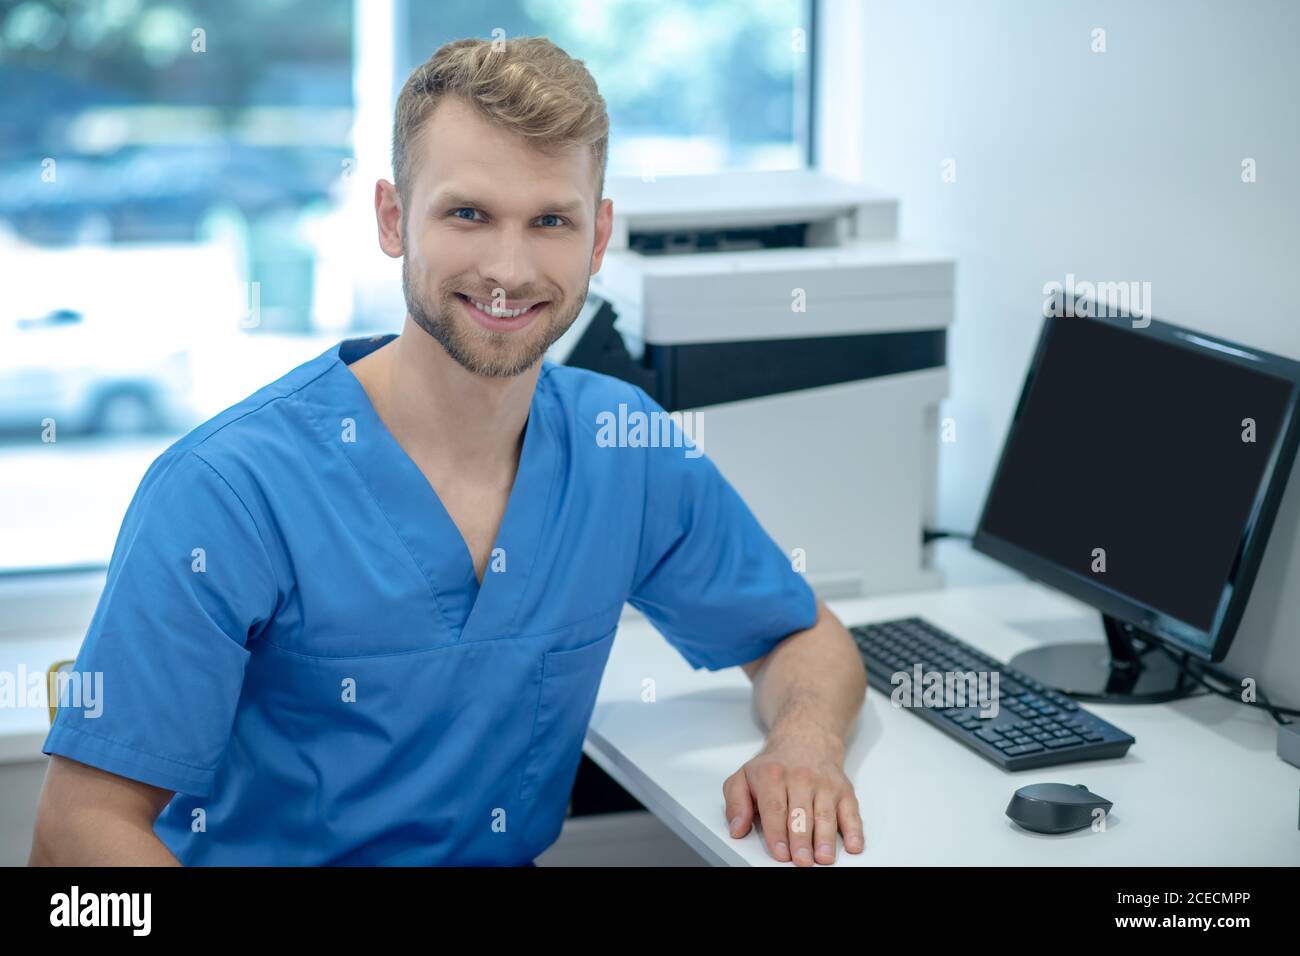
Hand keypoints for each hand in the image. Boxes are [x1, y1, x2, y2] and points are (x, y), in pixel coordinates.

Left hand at [722, 725, 863, 864]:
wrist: (805, 740)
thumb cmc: (774, 766)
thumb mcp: (743, 777)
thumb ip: (735, 803)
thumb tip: (737, 828)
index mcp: (772, 776)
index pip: (774, 808)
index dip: (777, 832)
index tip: (779, 852)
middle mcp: (800, 778)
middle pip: (801, 814)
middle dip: (801, 840)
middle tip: (801, 860)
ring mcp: (824, 785)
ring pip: (825, 814)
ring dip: (826, 838)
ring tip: (823, 858)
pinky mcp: (844, 791)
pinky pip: (851, 812)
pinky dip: (855, 830)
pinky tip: (854, 844)